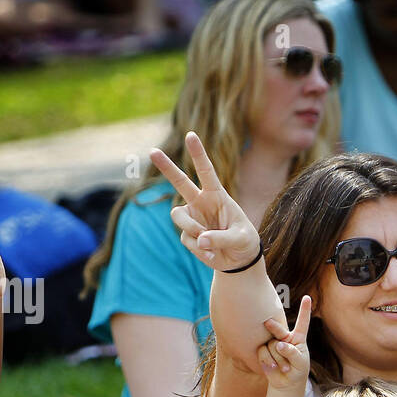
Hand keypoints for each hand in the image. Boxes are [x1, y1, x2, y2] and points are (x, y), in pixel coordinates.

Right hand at [151, 132, 261, 272]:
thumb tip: (200, 240)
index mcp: (217, 195)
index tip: (190, 135)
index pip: (206, 171)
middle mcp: (201, 202)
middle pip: (180, 182)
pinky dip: (201, 250)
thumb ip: (221, 238)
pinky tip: (213, 254)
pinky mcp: (187, 235)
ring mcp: (192, 218)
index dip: (198, 154)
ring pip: (179, 217)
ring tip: (208, 243)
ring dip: (192, 230)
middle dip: (166, 167)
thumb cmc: (244, 242)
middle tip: (152, 151)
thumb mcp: (240, 239)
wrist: (239, 260)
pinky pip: (187, 239)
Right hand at [259, 296, 311, 389]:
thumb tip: (280, 345)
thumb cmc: (297, 370)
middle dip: (273, 326)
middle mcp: (284, 337)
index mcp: (298, 337)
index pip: (302, 323)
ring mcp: (272, 343)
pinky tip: (274, 367)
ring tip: (284, 367)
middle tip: (268, 322)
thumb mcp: (300, 363)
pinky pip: (263, 353)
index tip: (307, 297)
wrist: (286, 383)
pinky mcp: (263, 351)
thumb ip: (292, 353)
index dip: (304, 310)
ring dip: (278, 359)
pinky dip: (269, 361)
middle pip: (278, 329)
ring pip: (271, 345)